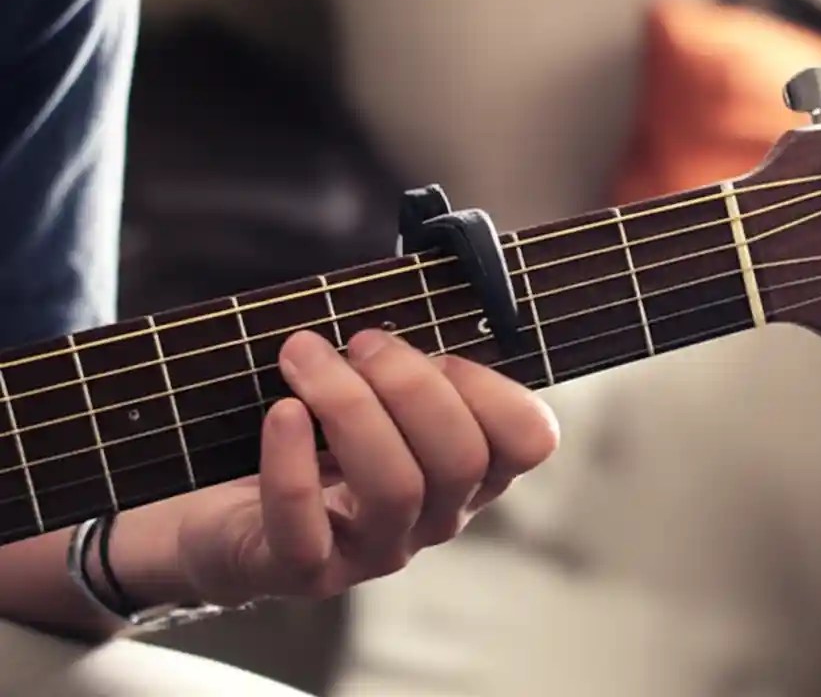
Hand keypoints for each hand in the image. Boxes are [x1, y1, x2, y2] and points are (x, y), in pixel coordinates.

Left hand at [114, 329, 557, 606]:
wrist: (229, 512)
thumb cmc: (313, 438)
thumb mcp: (374, 393)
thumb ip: (405, 363)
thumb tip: (398, 311)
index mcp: (469, 471)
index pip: (529, 442)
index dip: (493, 390)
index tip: (441, 350)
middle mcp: (436, 516)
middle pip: (461, 459)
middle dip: (411, 385)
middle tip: (360, 341)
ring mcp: (376, 550)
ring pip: (395, 487)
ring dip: (349, 405)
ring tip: (303, 356)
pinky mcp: (306, 571)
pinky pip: (306, 530)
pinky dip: (292, 463)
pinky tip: (282, 412)